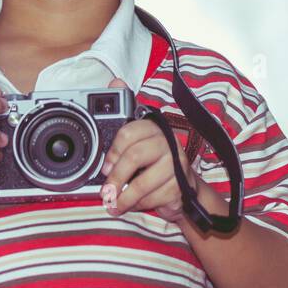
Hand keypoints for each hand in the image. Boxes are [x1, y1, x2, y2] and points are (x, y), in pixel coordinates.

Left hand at [98, 78, 195, 222]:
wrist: (182, 189)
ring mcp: (176, 164)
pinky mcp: (181, 186)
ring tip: (114, 205)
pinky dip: (140, 205)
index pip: (130, 132)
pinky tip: (134, 205)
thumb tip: (116, 81)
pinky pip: (154, 198)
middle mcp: (167, 141)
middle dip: (116, 177)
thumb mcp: (136, 140)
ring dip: (124, 198)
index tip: (104, 168)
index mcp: (153, 127)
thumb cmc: (153, 162)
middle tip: (106, 192)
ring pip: (143, 182)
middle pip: (135, 156)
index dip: (113, 152)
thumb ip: (123, 115)